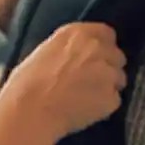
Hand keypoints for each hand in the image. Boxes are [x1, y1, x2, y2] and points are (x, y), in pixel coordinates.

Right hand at [0, 22, 126, 141]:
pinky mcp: (112, 98)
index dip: (102, 47)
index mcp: (78, 33)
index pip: (106, 33)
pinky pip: (114, 100)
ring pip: (119, 79)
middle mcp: (97, 48)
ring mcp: (108, 73)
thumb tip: (75, 56)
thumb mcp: (44, 52)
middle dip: (108, 67)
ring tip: (85, 99)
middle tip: (89, 81)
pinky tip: (85, 111)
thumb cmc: (26, 84)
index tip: (95, 57)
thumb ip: (68, 48)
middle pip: (117, 56)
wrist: (29, 111)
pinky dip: (104, 107)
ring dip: (107, 87)